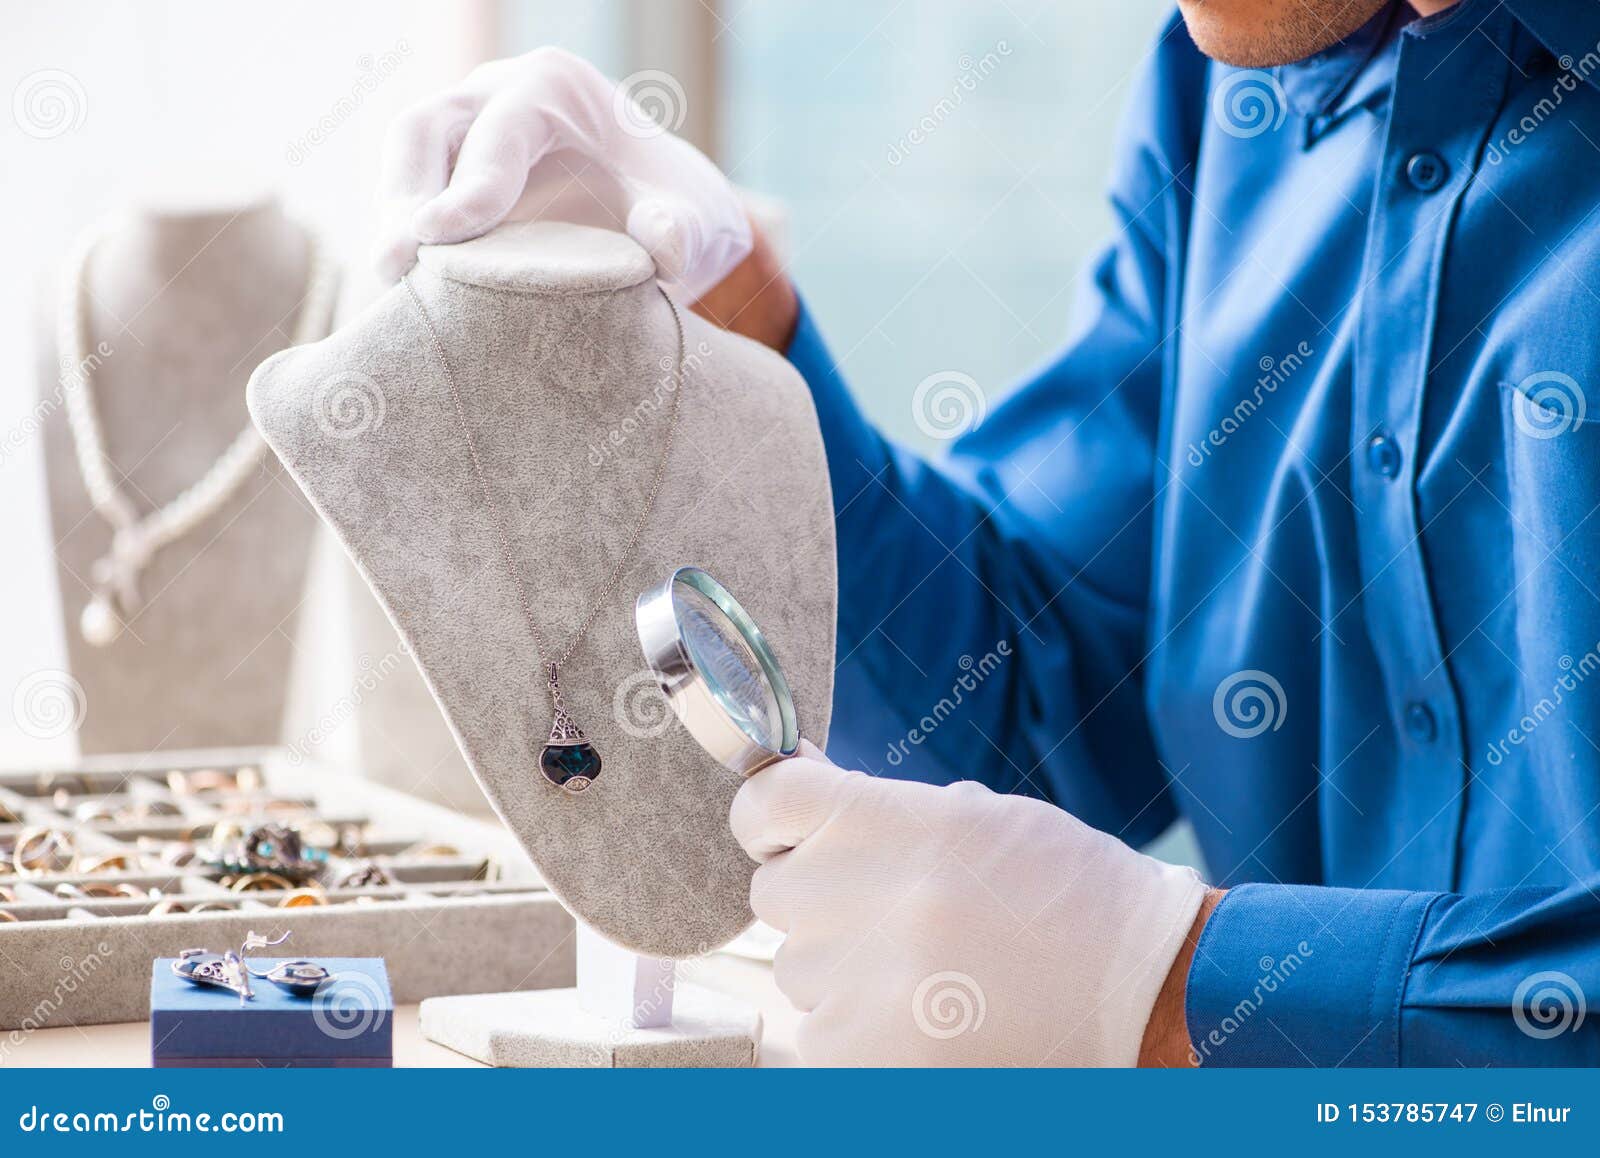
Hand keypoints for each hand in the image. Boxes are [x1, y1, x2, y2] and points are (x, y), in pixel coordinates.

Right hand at [373, 47, 751, 300]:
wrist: (660, 211)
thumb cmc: (672, 206)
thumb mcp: (692, 219)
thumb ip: (683, 230)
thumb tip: (663, 245)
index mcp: (555, 89)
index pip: (501, 129)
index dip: (470, 183)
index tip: (440, 236)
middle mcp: (496, 95)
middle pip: (425, 130)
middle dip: (406, 197)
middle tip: (393, 266)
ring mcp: (463, 132)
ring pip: (405, 164)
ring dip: (393, 225)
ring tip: (393, 289)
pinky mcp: (445, 176)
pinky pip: (408, 201)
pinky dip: (403, 244)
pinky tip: (406, 297)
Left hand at [729, 744, 1209, 1065]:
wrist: (1143, 988)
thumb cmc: (1065, 891)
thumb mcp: (973, 817)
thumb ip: (874, 811)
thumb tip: (784, 799)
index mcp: (892, 824)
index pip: (764, 804)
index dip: (769, 816)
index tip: (783, 829)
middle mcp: (864, 901)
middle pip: (775, 893)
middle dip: (819, 897)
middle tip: (890, 909)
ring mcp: (859, 987)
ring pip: (797, 967)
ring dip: (841, 967)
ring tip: (928, 970)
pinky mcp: (861, 1058)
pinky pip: (817, 1032)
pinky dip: (856, 1028)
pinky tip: (926, 1017)